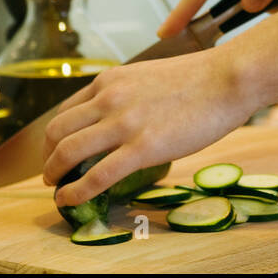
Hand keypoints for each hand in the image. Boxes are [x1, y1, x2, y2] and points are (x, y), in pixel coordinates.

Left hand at [42, 46, 258, 207]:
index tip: (57, 151)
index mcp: (110, 80)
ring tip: (58, 189)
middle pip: (56, 131)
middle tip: (54, 174)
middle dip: (48, 157)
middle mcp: (108, 98)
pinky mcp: (142, 148)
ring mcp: (123, 123)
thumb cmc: (200, 79)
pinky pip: (96, 176)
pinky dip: (75, 192)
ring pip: (67, 153)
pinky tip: (70, 200)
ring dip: (55, 175)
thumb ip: (127, 95)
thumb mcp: (149, 76)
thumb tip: (120, 119)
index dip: (55, 136)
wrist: (229, 78)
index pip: (66, 110)